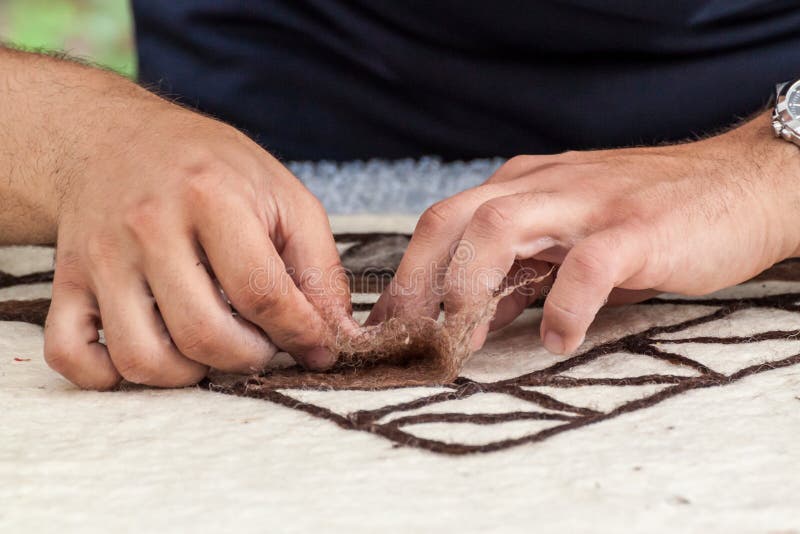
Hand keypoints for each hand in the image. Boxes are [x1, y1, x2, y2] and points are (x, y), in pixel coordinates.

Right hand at [43, 106, 351, 389]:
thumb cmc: (212, 170)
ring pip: (142, 358)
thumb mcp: (283, 196)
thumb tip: (336, 335)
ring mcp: (100, 258)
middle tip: (264, 344)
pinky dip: (111, 377)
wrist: (115, 139)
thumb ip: (319, 266)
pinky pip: (72, 356)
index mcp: (210, 197)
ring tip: (213, 347)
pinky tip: (153, 354)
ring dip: (190, 374)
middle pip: (204, 334)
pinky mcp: (66, 281)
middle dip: (250, 358)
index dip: (301, 333)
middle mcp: (147, 227)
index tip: (315, 346)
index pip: (263, 293)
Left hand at [369, 113, 799, 354]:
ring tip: (462, 340)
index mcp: (521, 188)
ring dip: (468, 286)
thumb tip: (472, 317)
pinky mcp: (638, 227)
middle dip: (417, 280)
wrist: (740, 184)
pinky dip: (564, 305)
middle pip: (452, 217)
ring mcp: (588, 203)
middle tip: (405, 338)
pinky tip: (557, 340)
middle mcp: (543, 187)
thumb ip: (520, 272)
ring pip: (500, 226)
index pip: (443, 222)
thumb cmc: (648, 219)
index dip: (406, 275)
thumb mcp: (568, 241)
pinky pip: (587, 264)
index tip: (387, 328)